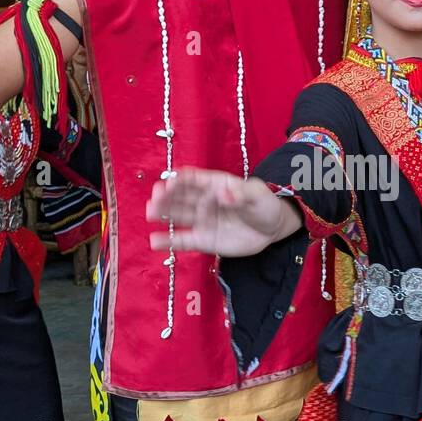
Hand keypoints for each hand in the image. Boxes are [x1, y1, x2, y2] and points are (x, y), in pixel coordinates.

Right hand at [146, 168, 299, 257]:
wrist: (271, 229)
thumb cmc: (264, 205)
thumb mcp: (257, 196)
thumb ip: (241, 194)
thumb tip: (224, 195)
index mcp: (215, 185)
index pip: (193, 179)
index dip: (181, 179)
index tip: (169, 182)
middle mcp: (203, 201)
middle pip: (180, 197)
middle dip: (166, 196)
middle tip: (155, 197)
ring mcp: (201, 220)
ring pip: (178, 216)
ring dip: (163, 213)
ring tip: (150, 212)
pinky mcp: (203, 240)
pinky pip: (183, 241)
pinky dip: (168, 241)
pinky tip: (155, 241)